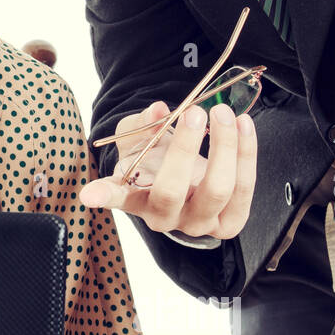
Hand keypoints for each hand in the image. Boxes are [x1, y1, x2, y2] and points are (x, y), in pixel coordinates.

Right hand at [79, 99, 256, 239]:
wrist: (186, 179)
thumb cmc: (156, 158)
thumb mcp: (140, 136)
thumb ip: (145, 123)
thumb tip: (160, 110)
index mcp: (135, 198)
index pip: (117, 198)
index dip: (104, 195)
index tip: (88, 194)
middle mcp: (164, 217)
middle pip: (173, 191)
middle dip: (186, 148)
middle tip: (194, 112)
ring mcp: (198, 224)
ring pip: (217, 190)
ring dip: (225, 146)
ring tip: (223, 112)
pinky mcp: (230, 222)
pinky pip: (244, 189)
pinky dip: (246, 152)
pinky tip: (243, 124)